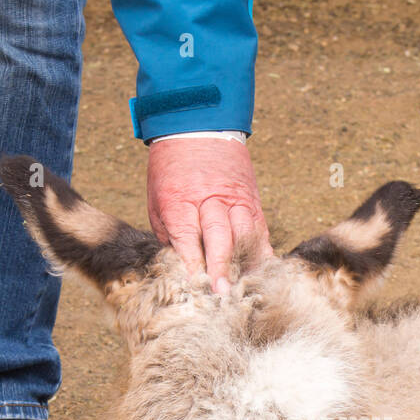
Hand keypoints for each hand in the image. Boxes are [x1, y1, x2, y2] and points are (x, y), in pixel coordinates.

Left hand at [146, 137, 271, 293]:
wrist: (198, 128)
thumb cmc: (171, 171)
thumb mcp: (157, 201)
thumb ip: (170, 235)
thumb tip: (182, 269)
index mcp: (180, 199)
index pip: (187, 236)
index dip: (192, 263)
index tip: (195, 285)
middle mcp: (210, 200)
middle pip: (219, 236)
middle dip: (221, 266)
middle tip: (222, 292)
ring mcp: (235, 199)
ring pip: (245, 233)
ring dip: (245, 262)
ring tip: (245, 288)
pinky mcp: (251, 201)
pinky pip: (260, 230)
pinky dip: (261, 253)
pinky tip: (261, 271)